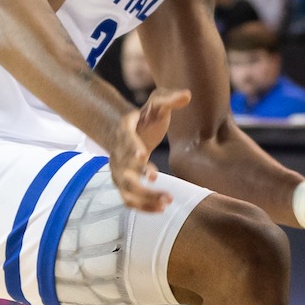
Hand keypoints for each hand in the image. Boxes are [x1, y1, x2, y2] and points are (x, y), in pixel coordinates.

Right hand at [110, 88, 190, 212]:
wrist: (127, 132)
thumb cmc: (147, 118)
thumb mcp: (157, 103)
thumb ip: (170, 99)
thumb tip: (187, 95)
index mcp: (125, 130)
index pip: (126, 139)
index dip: (132, 148)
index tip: (143, 156)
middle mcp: (118, 153)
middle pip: (124, 169)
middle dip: (139, 177)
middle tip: (156, 179)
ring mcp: (119, 171)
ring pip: (127, 189)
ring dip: (144, 197)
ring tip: (167, 201)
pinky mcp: (124, 184)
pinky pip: (129, 200)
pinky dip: (143, 206)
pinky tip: (161, 209)